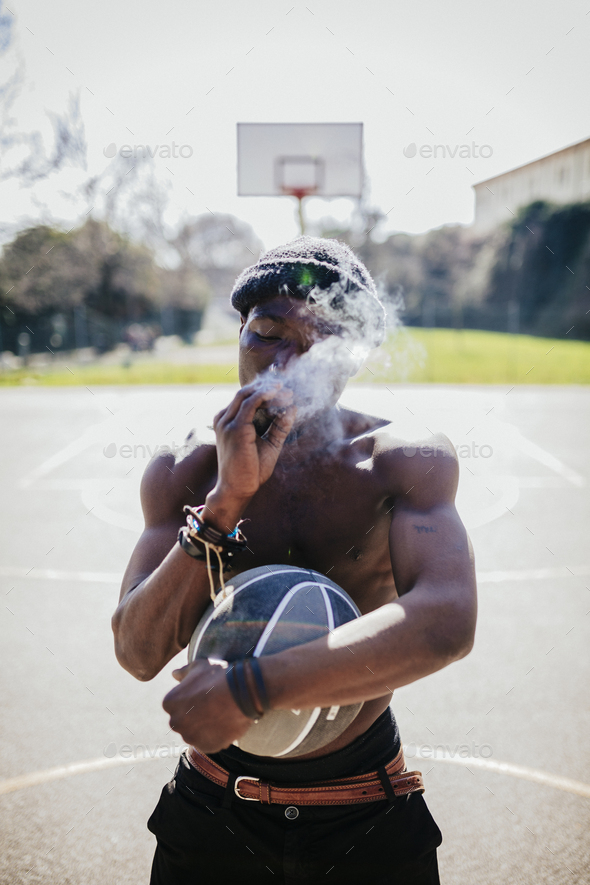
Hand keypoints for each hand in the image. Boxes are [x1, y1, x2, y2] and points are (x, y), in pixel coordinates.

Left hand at [162, 658, 251, 752]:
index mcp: (170, 702)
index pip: (175, 705)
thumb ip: (183, 672)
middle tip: (211, 706)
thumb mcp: (199, 667)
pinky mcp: (205, 747)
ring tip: (219, 715)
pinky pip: (208, 743)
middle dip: (193, 716)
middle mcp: (175, 722)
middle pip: (183, 721)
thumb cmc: (218, 677)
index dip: (189, 700)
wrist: (241, 692)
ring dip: (203, 728)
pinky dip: (214, 737)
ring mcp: (190, 736)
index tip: (202, 696)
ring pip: (194, 733)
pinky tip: (224, 724)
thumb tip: (174, 674)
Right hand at [206, 381, 295, 526]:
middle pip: (246, 392)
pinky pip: (251, 403)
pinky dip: (265, 395)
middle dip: (268, 387)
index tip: (284, 391)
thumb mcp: (269, 443)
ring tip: (287, 392)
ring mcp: (227, 422)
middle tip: (288, 389)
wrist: (237, 489)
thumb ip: (279, 426)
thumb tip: (293, 408)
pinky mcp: (235, 427)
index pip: (245, 398)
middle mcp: (224, 418)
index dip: (265, 391)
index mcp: (228, 421)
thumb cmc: (250, 470)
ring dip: (270, 391)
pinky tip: (278, 394)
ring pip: (248, 394)